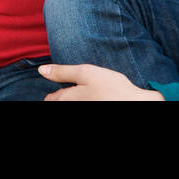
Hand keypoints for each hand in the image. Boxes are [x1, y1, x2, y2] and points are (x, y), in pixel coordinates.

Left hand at [39, 63, 163, 100]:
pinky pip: (85, 106)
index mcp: (68, 99)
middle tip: (61, 95)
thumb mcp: (86, 72)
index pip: (52, 99)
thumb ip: (62, 71)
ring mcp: (86, 108)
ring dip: (72, 100)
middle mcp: (75, 106)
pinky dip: (83, 102)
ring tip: (80, 96)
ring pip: (73, 105)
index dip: (52, 96)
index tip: (52, 94)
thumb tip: (41, 70)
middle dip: (60, 99)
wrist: (136, 104)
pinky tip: (93, 98)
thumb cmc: (112, 88)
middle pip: (61, 103)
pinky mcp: (95, 107)